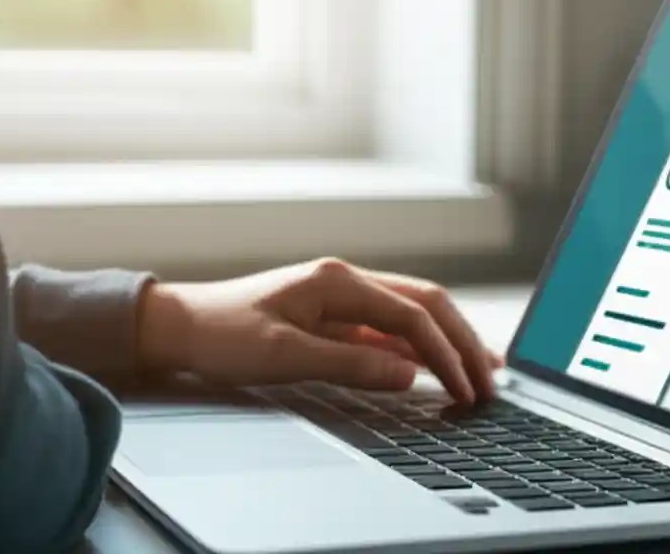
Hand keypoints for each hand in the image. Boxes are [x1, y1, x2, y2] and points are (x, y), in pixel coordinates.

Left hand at [137, 258, 498, 402]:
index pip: (413, 314)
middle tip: (491, 380)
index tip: (466, 388)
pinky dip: (420, 350)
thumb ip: (351, 364)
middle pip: (426, 304)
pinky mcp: (335, 318)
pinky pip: (390, 331)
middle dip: (463, 342)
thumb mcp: (285, 355)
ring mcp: (342, 298)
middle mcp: (347, 281)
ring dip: (447, 343)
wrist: (178, 327)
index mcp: (338, 281)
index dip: (446, 353)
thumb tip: (410, 376)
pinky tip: (436, 369)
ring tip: (481, 372)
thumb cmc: (221, 334)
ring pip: (413, 315)